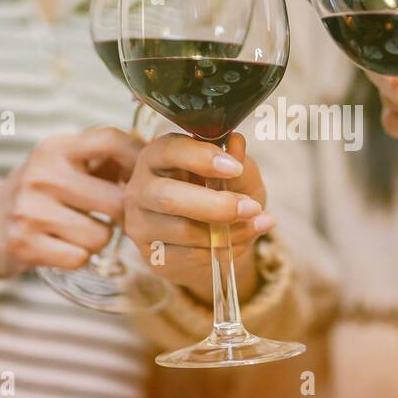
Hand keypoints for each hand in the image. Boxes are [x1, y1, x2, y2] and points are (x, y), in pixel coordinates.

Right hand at [0, 128, 142, 276]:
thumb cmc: (40, 193)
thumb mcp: (64, 165)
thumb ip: (106, 160)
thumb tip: (158, 163)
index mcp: (56, 147)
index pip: (111, 139)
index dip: (139, 158)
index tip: (148, 177)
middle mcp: (42, 174)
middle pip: (117, 199)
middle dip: (124, 214)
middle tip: (116, 217)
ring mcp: (31, 209)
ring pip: (102, 235)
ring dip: (99, 239)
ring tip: (80, 230)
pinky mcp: (24, 243)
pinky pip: (80, 258)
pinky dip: (78, 257)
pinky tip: (64, 247)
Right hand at [122, 132, 274, 300]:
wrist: (212, 238)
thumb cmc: (221, 194)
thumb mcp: (236, 174)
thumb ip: (237, 161)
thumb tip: (237, 142)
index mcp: (156, 157)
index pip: (168, 151)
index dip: (201, 157)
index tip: (235, 167)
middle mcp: (140, 188)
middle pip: (168, 197)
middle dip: (215, 205)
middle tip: (252, 207)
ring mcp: (141, 224)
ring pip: (182, 231)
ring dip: (227, 231)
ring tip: (258, 224)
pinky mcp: (152, 255)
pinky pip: (190, 255)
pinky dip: (222, 250)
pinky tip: (242, 241)